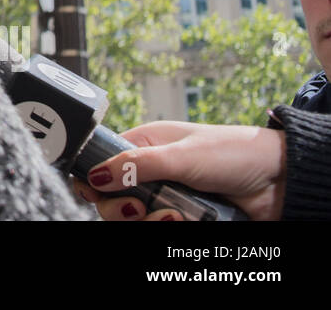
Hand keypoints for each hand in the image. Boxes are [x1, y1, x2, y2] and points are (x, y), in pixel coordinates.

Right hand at [72, 120, 285, 220]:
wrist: (279, 181)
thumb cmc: (235, 153)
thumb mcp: (182, 155)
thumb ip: (137, 165)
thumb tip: (97, 176)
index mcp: (144, 144)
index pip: (101, 161)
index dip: (93, 178)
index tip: (95, 193)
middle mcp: (150, 170)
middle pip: (112, 196)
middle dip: (121, 208)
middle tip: (139, 209)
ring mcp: (167, 194)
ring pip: (136, 217)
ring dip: (150, 221)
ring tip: (175, 218)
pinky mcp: (183, 216)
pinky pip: (161, 228)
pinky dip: (170, 229)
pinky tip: (187, 222)